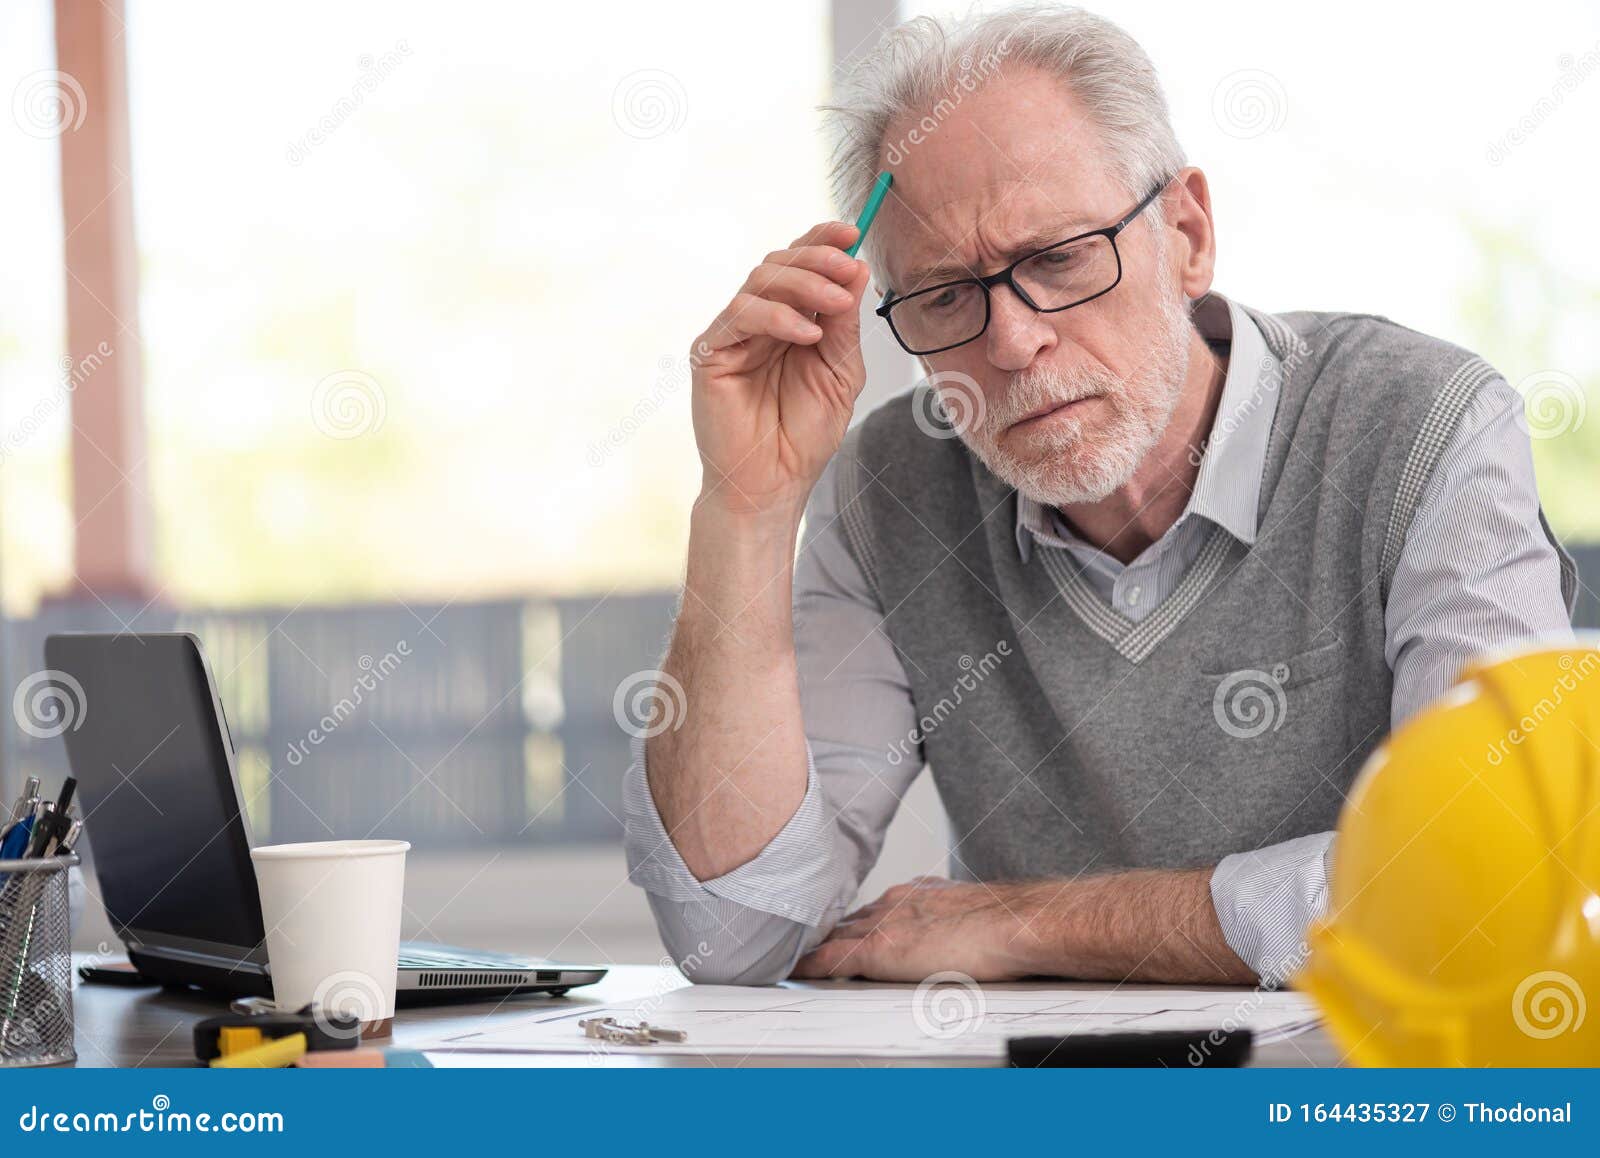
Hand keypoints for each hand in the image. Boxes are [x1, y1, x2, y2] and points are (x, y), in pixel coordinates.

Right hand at [689, 221, 871, 517]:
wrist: (773, 485)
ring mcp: (733, 335)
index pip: (802, 266)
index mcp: (791, 322)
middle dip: (818, 258)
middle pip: (780, 263)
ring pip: (760, 280)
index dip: (823, 241)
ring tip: (835, 305)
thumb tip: (856, 267)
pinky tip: (806, 335)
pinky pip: (740, 314)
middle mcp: (759, 322)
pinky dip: (777, 317)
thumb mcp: (840, 372)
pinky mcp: (710, 352)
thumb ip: (845, 324)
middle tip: (847, 268)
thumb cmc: (803, 436)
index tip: (853, 230)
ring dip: (804, 284)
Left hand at [792, 877, 1043, 981]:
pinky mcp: (879, 949)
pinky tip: (786, 970)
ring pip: (832, 933)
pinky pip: (829, 958)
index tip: (833, 928)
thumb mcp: (971, 915)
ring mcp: (883, 923)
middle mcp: (893, 902)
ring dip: (810, 942)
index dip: (849, 922)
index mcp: (916, 894)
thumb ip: (952, 922)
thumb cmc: (1007, 924)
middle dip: (821, 927)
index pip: (871, 910)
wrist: (1016, 922)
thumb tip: (959, 938)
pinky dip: (806, 964)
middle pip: (844, 917)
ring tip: (780, 949)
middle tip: (793, 935)